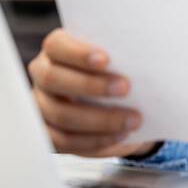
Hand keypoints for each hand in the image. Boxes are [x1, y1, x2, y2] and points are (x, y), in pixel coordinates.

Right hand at [28, 28, 156, 158]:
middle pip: (54, 79)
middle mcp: (42, 74)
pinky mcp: (48, 133)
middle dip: (91, 85)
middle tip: (126, 88)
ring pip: (61, 115)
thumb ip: (120, 56)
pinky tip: (120, 136)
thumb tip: (146, 59)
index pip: (57, 46)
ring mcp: (41, 105)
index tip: (106, 60)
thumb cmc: (113, 71)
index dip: (79, 53)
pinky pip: (66, 141)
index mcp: (56, 48)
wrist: (112, 100)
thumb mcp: (116, 59)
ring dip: (100, 120)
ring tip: (132, 120)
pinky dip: (96, 141)